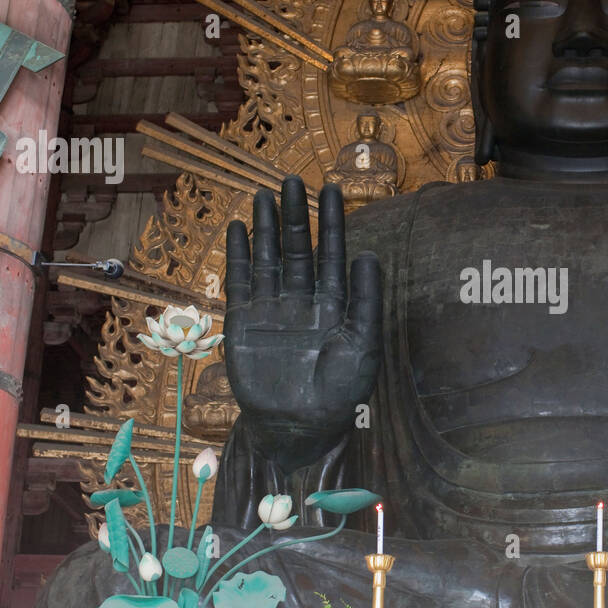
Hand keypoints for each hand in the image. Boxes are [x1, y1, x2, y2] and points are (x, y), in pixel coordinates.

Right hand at [224, 178, 381, 463]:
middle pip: (298, 249)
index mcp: (334, 305)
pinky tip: (239, 228)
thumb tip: (367, 254)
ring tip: (265, 195)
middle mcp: (302, 301)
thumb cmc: (340, 392)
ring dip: (267, 228)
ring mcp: (272, 309)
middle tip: (293, 180)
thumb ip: (366, 301)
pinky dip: (239, 256)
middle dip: (296, 215)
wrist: (300, 426)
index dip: (332, 223)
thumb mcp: (364, 346)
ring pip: (269, 259)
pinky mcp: (244, 322)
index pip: (333, 254)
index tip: (332, 189)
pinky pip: (241, 282)